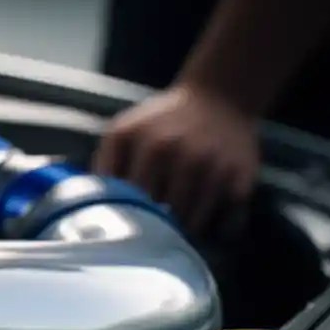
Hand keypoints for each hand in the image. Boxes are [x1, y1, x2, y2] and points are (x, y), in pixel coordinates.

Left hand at [93, 83, 259, 234]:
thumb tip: (87, 205)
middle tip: (149, 232)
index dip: (123, 217)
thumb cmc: (163, 121)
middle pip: (159, 216)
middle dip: (152, 227)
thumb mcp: (124, 130)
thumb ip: (104, 165)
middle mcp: (183, 156)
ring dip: (182, 232)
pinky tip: (204, 221)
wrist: (220, 98)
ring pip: (190, 225)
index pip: (128, 201)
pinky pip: (223, 223)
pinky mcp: (241, 180)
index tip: (121, 226)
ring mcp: (215, 169)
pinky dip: (212, 229)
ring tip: (175, 227)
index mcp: (148, 144)